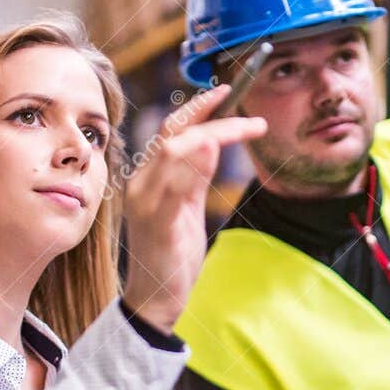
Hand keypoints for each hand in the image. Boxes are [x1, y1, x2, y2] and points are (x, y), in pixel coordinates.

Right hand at [122, 85, 265, 332]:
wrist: (155, 297)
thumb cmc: (172, 251)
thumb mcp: (186, 206)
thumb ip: (195, 175)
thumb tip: (211, 141)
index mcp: (147, 178)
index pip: (170, 131)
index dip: (196, 109)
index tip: (224, 93)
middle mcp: (141, 185)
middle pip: (173, 135)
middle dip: (210, 116)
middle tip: (247, 113)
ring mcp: (146, 205)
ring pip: (171, 154)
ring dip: (210, 135)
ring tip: (244, 127)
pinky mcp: (157, 226)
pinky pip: (171, 190)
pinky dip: (191, 168)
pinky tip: (211, 151)